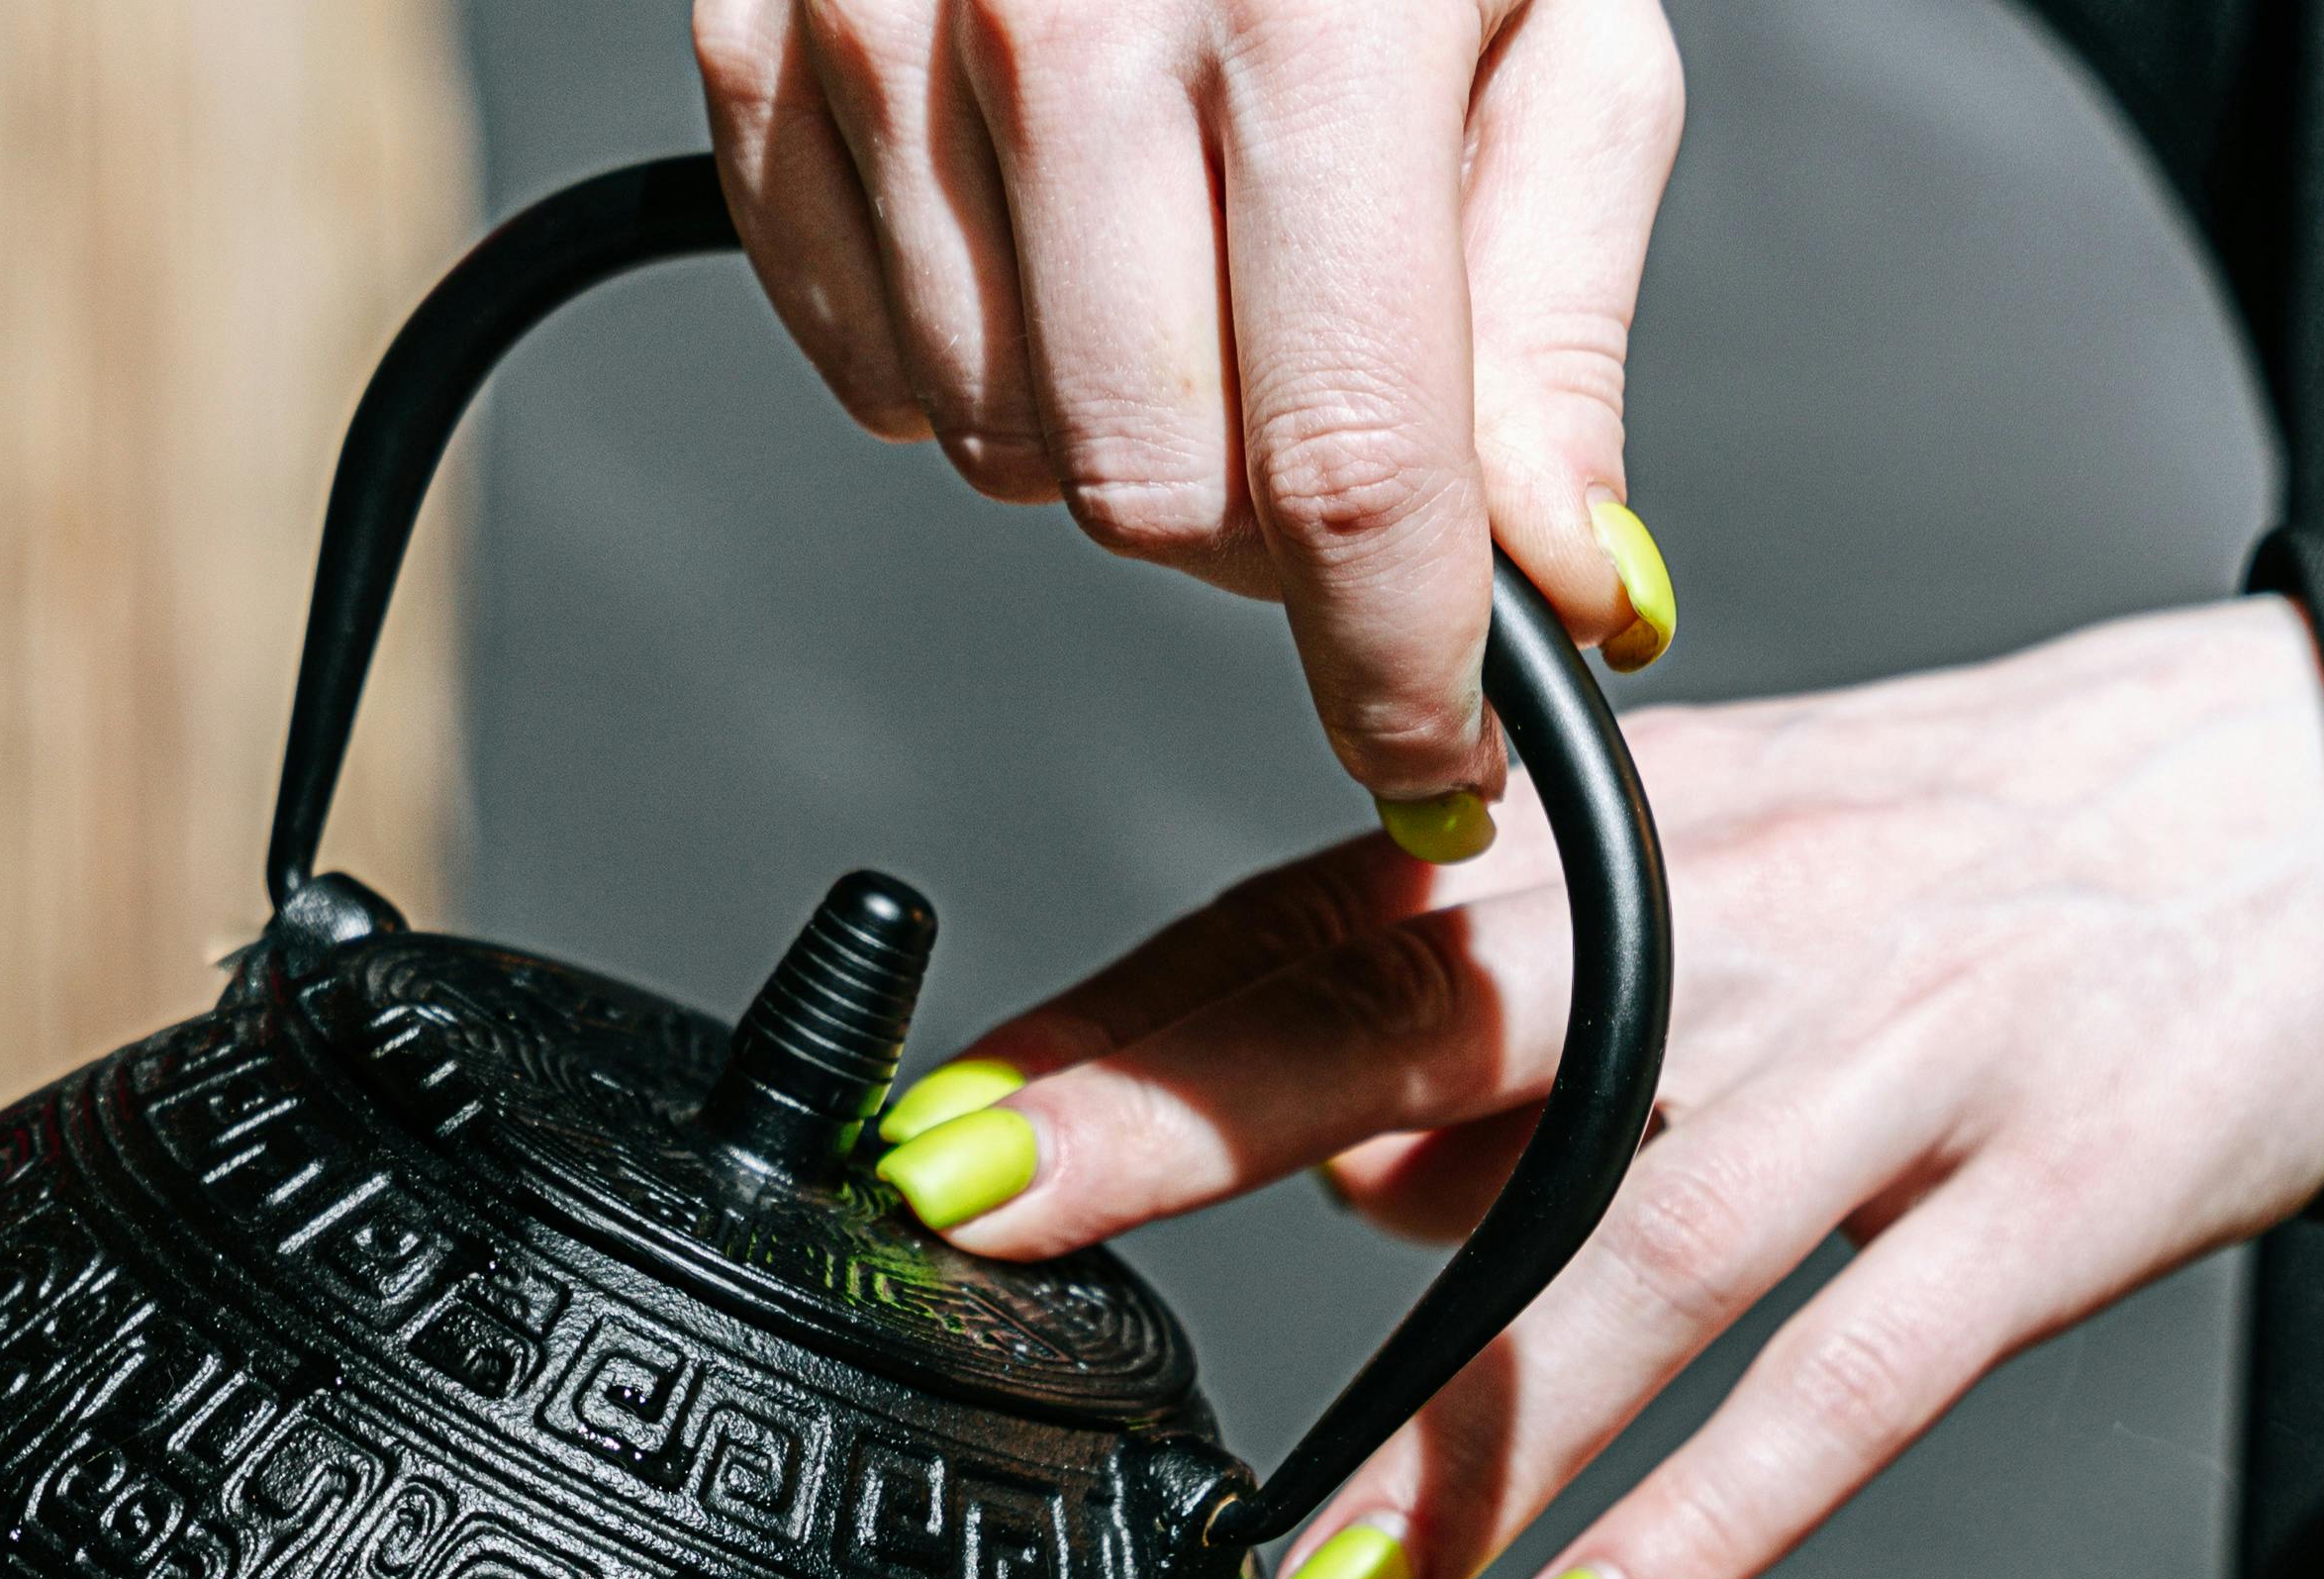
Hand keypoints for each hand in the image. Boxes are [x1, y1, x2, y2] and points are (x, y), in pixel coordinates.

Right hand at [691, 0, 1687, 815]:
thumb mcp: (1544, 14)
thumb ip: (1551, 326)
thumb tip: (1567, 596)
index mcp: (1307, 10)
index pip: (1350, 478)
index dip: (1401, 674)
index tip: (1437, 759)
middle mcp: (1065, 12)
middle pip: (1153, 503)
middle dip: (1258, 537)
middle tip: (1321, 434)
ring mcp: (882, 19)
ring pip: (996, 452)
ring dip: (1108, 432)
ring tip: (1182, 271)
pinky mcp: (756, 33)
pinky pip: (853, 358)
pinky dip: (959, 357)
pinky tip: (1048, 239)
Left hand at [876, 600, 2323, 1578]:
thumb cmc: (1994, 867)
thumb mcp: (1734, 891)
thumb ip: (1521, 1045)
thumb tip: (1340, 1167)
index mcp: (1634, 843)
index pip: (1325, 919)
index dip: (1124, 1028)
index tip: (941, 1131)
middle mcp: (1743, 928)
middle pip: (1417, 1008)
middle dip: (1184, 1118)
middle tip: (997, 1223)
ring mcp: (1898, 1066)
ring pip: (1629, 1251)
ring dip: (1445, 1438)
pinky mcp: (2042, 1201)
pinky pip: (1843, 1386)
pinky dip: (1700, 1521)